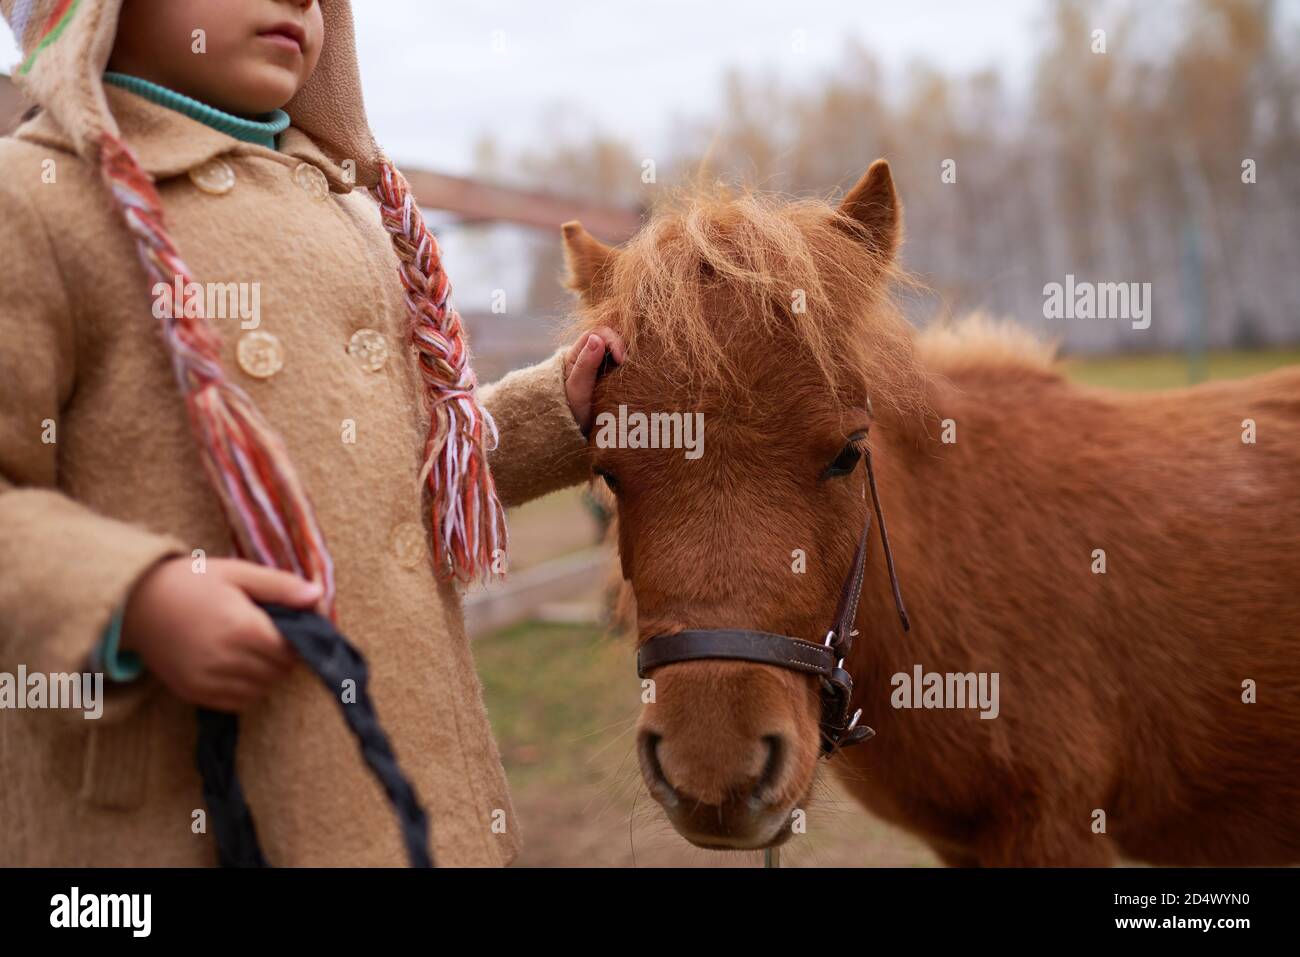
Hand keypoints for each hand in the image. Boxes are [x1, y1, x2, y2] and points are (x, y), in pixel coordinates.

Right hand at [119, 557, 321, 711]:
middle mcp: (226, 659)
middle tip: (270, 636)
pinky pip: (237, 703)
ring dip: (266, 674)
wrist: (135, 602)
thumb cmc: (191, 581)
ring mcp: (208, 680)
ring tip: (252, 649)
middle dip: (283, 657)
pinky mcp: (193, 693)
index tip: (291, 627)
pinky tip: (237, 666)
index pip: (291, 650)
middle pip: (279, 672)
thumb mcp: (238, 573)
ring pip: (261, 690)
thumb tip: (317, 595)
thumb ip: (280, 586)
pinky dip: (246, 689)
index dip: (298, 640)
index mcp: (242, 627)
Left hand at [564, 326, 624, 433]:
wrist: (568, 431)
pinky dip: (628, 369)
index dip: (614, 341)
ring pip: (617, 352)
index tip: (622, 360)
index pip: (599, 333)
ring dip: (627, 359)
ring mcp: (598, 367)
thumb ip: (586, 364)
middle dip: (623, 348)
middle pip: (610, 340)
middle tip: (631, 367)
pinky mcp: (607, 377)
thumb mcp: (577, 388)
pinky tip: (635, 379)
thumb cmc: (569, 410)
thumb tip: (597, 338)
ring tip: (634, 373)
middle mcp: (588, 356)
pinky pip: (620, 366)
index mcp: (577, 353)